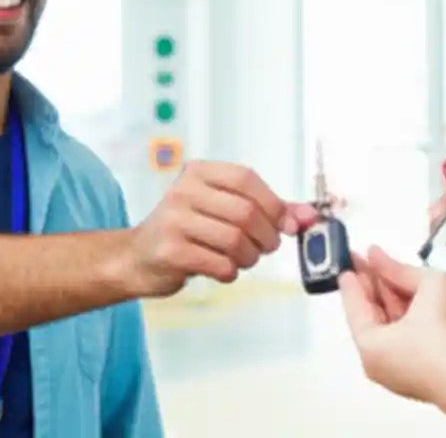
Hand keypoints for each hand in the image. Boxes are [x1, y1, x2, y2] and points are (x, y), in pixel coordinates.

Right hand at [125, 161, 319, 296]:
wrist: (137, 258)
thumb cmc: (186, 232)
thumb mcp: (222, 211)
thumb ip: (266, 210)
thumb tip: (308, 216)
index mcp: (199, 173)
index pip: (246, 178)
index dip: (273, 203)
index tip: (287, 224)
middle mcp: (183, 191)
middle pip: (245, 212)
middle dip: (266, 236)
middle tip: (265, 247)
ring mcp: (173, 220)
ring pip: (235, 240)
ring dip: (249, 257)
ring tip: (243, 259)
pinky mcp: (169, 251)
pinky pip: (219, 263)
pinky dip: (230, 271)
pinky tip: (222, 269)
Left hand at [339, 246, 445, 402]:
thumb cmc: (441, 332)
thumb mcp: (428, 287)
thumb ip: (400, 269)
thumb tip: (376, 255)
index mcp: (369, 345)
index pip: (355, 307)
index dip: (353, 282)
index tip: (349, 262)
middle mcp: (377, 362)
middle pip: (372, 317)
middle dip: (372, 288)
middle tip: (368, 262)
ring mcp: (398, 372)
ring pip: (390, 329)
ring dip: (389, 302)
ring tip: (388, 275)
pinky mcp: (418, 376)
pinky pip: (405, 341)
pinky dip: (406, 320)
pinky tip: (412, 302)